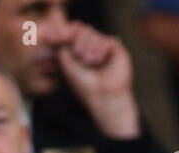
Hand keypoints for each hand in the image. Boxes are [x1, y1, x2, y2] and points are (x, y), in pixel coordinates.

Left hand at [56, 22, 139, 138]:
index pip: (73, 36)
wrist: (103, 96)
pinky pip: (107, 39)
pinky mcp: (116, 50)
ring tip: (89, 62)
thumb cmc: (84, 86)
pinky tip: (98, 61)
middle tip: (79, 55)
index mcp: (78, 53)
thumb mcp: (68, 66)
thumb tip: (63, 32)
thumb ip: (64, 49)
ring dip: (89, 46)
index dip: (67, 35)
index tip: (61, 38)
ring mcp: (103, 48)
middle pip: (83, 31)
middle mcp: (91, 49)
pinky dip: (100, 48)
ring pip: (94, 34)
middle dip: (79, 40)